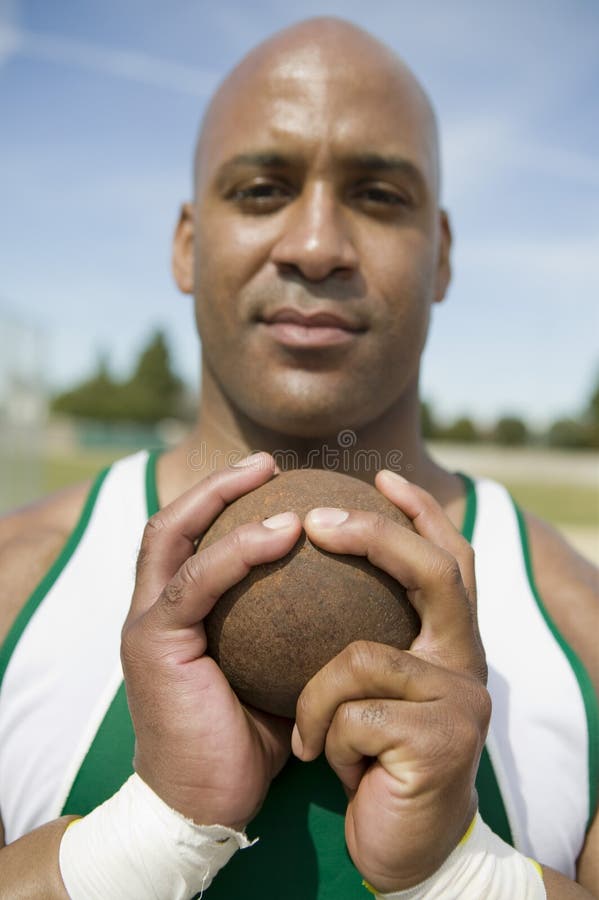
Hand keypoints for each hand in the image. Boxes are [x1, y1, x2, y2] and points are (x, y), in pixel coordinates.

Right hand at [121, 453, 302, 830]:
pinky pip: (196, 583)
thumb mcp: (275, 669)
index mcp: (178, 612)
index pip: (193, 538)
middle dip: (216, 484)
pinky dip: (237, 552)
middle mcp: (154, 607)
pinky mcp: (152, 644)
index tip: (275, 478)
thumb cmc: (249, 737)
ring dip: (221, 500)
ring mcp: (147, 622)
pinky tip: (282, 534)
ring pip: (171, 536)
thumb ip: (291, 627)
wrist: (206, 803)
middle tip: (267, 463)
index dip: (225, 500)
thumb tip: (350, 591)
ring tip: (270, 479)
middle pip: (171, 521)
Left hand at [293, 470, 489, 892]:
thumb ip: (358, 635)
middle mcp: (468, 663)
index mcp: (449, 645)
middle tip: (315, 521)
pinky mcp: (442, 742)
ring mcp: (462, 701)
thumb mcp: (362, 691)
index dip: (420, 512)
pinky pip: (350, 715)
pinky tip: (338, 772)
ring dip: (316, 700)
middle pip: (434, 571)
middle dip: (373, 536)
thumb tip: (306, 572)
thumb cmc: (370, 763)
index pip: (446, 559)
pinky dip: (322, 740)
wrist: (400, 851)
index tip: (380, 476)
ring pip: (362, 656)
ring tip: (306, 736)